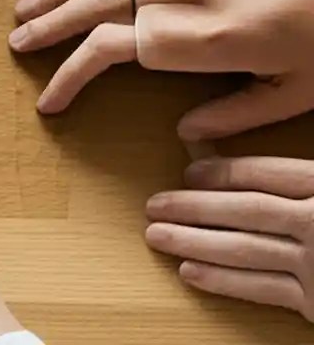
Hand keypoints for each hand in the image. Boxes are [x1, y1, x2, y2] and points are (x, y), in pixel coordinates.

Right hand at [10, 0, 313, 138]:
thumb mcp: (304, 92)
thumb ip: (238, 115)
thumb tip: (186, 134)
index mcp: (210, 35)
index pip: (114, 50)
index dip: (72, 73)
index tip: (51, 100)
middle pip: (98, 2)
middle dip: (50, 24)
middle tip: (16, 41)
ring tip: (29, 5)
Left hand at [146, 156, 313, 321]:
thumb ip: (301, 177)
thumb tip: (256, 164)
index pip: (267, 175)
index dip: (223, 173)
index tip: (189, 173)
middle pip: (247, 210)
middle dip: (194, 207)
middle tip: (154, 206)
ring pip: (245, 249)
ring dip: (194, 242)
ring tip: (156, 235)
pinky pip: (263, 289)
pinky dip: (222, 280)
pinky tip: (188, 271)